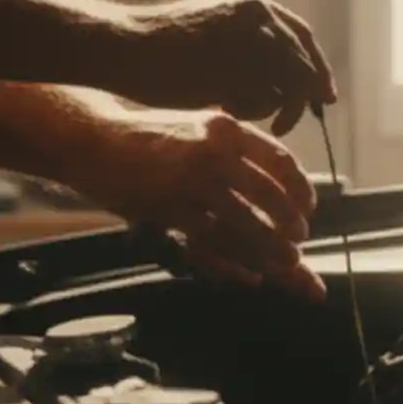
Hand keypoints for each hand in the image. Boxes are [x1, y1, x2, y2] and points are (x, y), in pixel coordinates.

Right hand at [68, 107, 326, 300]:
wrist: (94, 137)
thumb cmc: (147, 138)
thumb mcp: (196, 128)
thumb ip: (229, 150)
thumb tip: (267, 178)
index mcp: (227, 128)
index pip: (280, 160)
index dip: (300, 188)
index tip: (308, 208)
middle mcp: (216, 151)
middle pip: (271, 196)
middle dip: (291, 224)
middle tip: (300, 241)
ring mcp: (193, 179)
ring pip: (247, 223)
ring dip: (272, 249)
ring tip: (288, 263)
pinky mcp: (171, 207)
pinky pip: (214, 241)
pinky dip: (236, 262)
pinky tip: (251, 275)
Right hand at [123, 0, 337, 134]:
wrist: (124, 46)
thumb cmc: (158, 49)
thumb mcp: (213, 34)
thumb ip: (248, 48)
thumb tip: (283, 82)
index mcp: (251, 4)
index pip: (301, 37)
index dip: (316, 67)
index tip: (325, 95)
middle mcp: (258, 17)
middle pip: (302, 64)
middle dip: (302, 98)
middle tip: (288, 125)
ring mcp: (250, 41)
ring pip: (287, 86)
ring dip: (272, 108)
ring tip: (239, 110)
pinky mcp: (239, 67)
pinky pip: (266, 100)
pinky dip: (254, 112)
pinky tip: (226, 107)